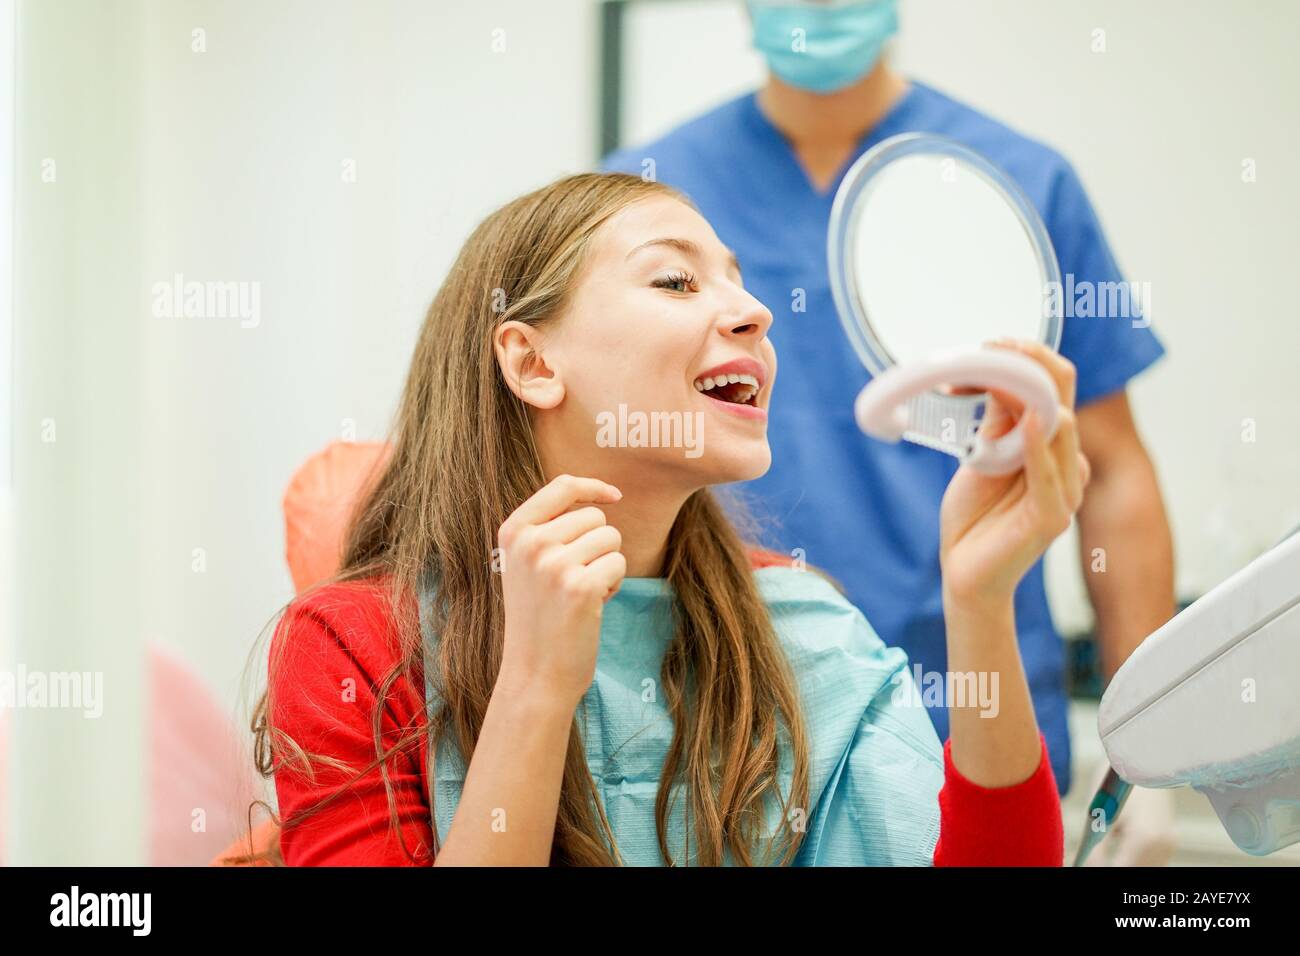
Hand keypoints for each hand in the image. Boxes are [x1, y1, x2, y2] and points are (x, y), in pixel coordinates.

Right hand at [495, 474, 625, 707]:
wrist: (534, 674)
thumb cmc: (539, 617)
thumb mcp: (527, 564)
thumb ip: (549, 527)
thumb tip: (599, 496)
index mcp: (514, 531)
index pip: (562, 486)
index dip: (594, 487)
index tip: (615, 495)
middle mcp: (531, 543)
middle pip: (595, 516)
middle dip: (598, 545)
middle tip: (574, 580)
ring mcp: (554, 563)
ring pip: (611, 538)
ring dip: (606, 565)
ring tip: (580, 594)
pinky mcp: (581, 586)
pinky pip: (618, 564)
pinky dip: (613, 585)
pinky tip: (591, 607)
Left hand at [939, 340, 1090, 605]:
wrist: (965, 571)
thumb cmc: (975, 516)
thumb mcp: (983, 456)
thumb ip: (998, 422)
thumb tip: (998, 374)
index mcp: (1053, 445)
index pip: (1056, 387)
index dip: (1028, 359)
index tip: (991, 343)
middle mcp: (1067, 462)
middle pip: (1062, 398)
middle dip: (1029, 365)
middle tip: (990, 346)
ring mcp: (1065, 490)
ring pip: (1060, 429)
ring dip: (1023, 396)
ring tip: (992, 374)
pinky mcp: (1053, 516)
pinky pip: (1049, 474)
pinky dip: (1037, 444)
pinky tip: (1026, 421)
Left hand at [1083, 767, 1177, 866]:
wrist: (1142, 755)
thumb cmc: (1116, 781)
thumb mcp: (1099, 814)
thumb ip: (1095, 848)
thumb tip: (1083, 866)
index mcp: (1146, 836)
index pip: (1122, 869)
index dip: (1102, 870)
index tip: (1084, 867)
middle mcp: (1164, 843)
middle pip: (1135, 871)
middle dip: (1112, 869)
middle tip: (1089, 862)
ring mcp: (1170, 843)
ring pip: (1145, 869)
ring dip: (1124, 866)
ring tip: (1100, 858)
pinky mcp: (1170, 841)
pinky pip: (1151, 861)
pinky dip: (1134, 862)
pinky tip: (1117, 856)